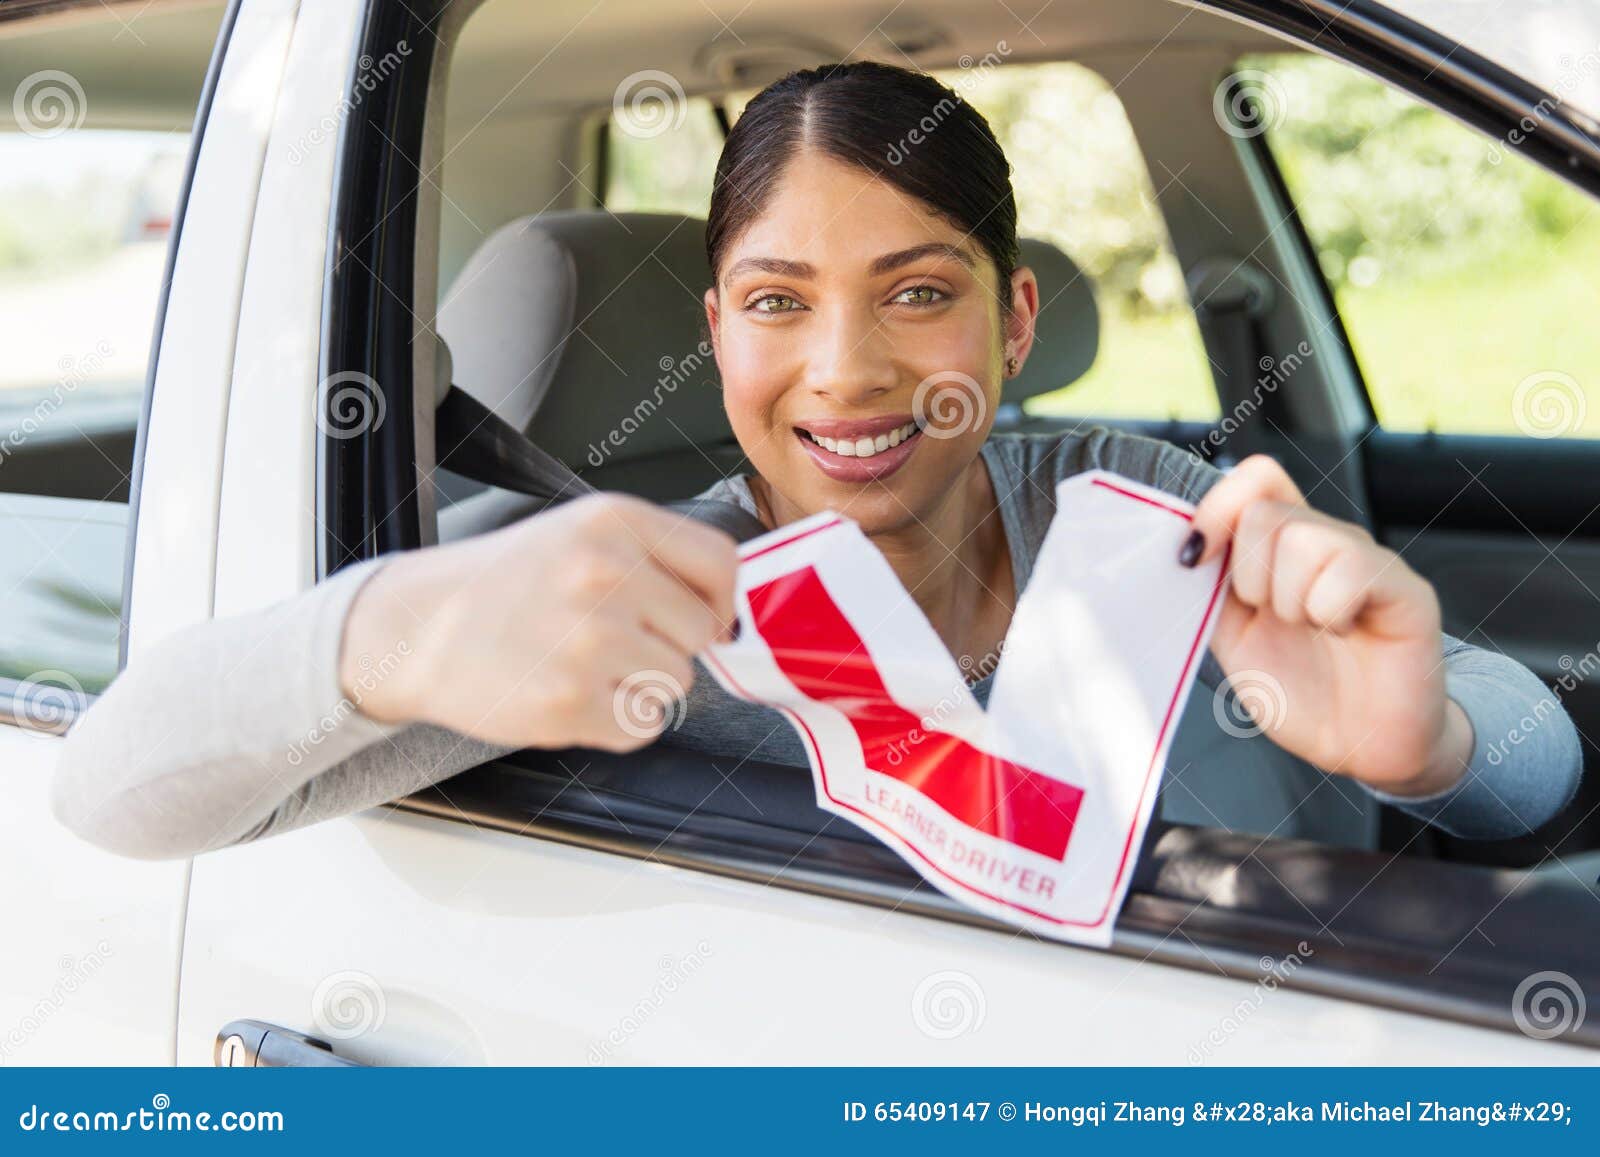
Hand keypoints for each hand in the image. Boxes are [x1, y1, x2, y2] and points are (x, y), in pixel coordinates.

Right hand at [339, 493, 737, 750]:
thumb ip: (654, 558)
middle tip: (610, 639)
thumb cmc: (505, 585)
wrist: (416, 628)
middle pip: (700, 633)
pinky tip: (571, 692)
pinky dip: (616, 722)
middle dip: (667, 645)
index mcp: (614, 522)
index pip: (721, 564)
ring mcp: (588, 639)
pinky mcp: (571, 701)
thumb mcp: (581, 534)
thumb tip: (726, 613)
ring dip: (640, 684)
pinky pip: (643, 726)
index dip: (718, 601)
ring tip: (581, 663)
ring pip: (676, 682)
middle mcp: (606, 573)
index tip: (699, 617)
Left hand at [1186, 456, 1472, 796]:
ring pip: (1303, 538)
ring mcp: (1368, 560)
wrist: (1358, 746)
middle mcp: (1328, 541)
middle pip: (1266, 510)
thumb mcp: (1233, 637)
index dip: (1217, 509)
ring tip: (1312, 629)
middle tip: (1273, 618)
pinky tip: (1343, 633)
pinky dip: (1330, 611)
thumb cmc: (1301, 691)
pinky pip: (1351, 570)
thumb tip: (1183, 548)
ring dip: (1289, 600)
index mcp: (1283, 547)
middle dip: (1248, 577)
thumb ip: (1210, 590)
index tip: (1194, 560)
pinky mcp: (1405, 589)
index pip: (1256, 478)